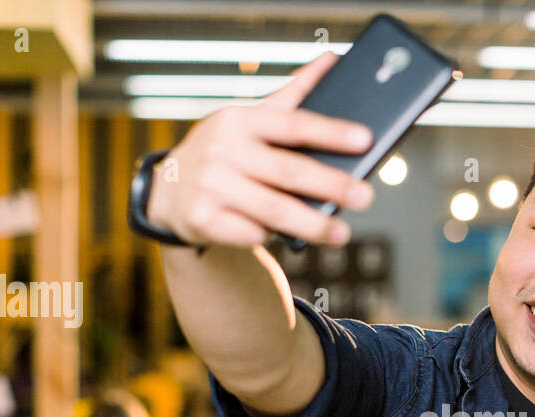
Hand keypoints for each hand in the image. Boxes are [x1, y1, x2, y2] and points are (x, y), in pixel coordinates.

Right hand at [145, 51, 375, 248]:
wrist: (169, 190)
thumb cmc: (227, 152)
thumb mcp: (251, 119)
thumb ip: (293, 94)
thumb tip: (332, 60)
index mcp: (239, 120)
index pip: (292, 124)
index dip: (331, 132)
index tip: (365, 140)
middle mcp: (222, 150)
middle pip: (289, 172)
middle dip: (331, 185)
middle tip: (365, 196)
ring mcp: (210, 185)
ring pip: (274, 211)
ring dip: (313, 224)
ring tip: (342, 233)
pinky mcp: (203, 219)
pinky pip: (252, 234)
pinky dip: (273, 237)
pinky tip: (288, 237)